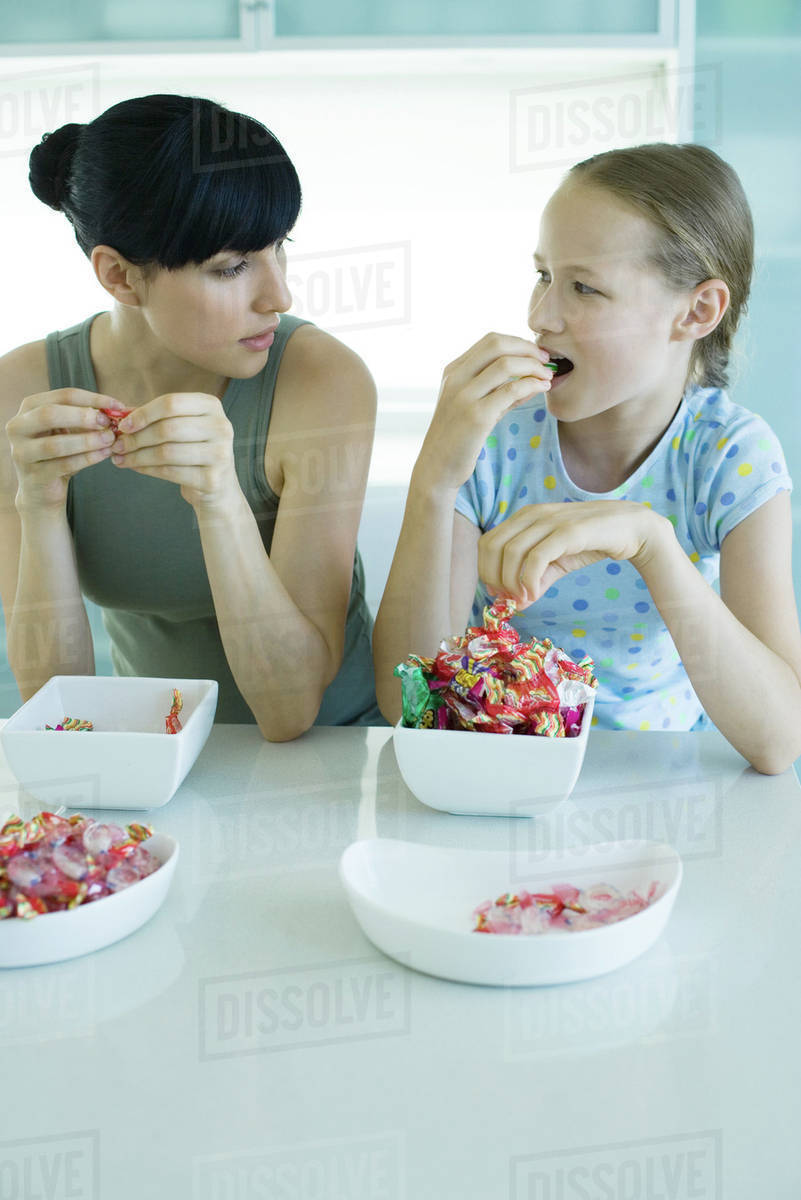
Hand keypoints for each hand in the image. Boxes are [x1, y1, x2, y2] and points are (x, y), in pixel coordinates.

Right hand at [6, 388, 117, 511]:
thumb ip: (86, 419)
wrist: (42, 491)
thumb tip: (114, 410)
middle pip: (50, 414)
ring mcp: (22, 452)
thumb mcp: (70, 432)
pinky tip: (104, 454)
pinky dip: (86, 459)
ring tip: (109, 440)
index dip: (92, 399)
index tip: (117, 406)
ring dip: (87, 441)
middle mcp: (18, 427)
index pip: (62, 396)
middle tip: (108, 423)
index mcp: (29, 409)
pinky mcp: (33, 475)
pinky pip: (63, 465)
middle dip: (83, 417)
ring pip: (55, 443)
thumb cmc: (58, 455)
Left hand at [112, 393, 238, 509]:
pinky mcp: (212, 479)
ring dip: (138, 456)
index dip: (144, 413)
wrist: (218, 486)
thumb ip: (153, 418)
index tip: (123, 425)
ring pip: (167, 452)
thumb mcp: (178, 426)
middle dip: (137, 438)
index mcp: (211, 406)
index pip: (172, 403)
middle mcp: (221, 427)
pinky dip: (147, 469)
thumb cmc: (192, 449)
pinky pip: (171, 472)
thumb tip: (119, 413)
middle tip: (117, 445)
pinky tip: (136, 467)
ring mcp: (220, 454)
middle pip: (168, 428)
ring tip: (121, 458)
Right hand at [416, 332, 553, 490]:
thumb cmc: (459, 439)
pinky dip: (532, 385)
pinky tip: (542, 389)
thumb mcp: (476, 407)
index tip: (537, 354)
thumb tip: (534, 378)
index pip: (490, 341)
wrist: (437, 468)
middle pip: (497, 344)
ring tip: (548, 376)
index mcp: (454, 371)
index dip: (519, 343)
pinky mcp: (476, 416)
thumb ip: (501, 391)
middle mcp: (456, 378)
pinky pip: (510, 390)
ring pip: (506, 364)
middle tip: (547, 361)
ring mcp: (464, 396)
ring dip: (534, 366)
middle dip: (528, 348)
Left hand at [477, 500, 671, 605]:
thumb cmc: (589, 542)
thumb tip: (515, 604)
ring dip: (511, 582)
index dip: (486, 570)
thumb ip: (535, 581)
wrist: (630, 528)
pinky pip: (536, 557)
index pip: (487, 543)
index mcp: (524, 517)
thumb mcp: (556, 563)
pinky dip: (529, 579)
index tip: (499, 593)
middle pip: (492, 547)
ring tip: (524, 598)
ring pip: (511, 552)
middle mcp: (532, 514)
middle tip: (510, 598)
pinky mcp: (568, 531)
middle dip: (494, 578)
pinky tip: (534, 593)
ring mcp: (550, 520)